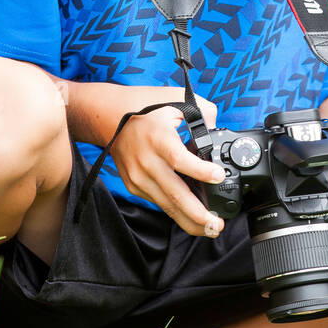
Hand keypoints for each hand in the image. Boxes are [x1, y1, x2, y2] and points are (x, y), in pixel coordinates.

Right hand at [110, 92, 226, 237]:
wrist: (108, 118)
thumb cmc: (144, 108)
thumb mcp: (174, 100)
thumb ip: (202, 112)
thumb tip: (217, 128)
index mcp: (158, 139)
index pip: (180, 159)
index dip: (201, 171)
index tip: (219, 176)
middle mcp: (146, 162)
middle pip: (175, 193)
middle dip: (198, 214)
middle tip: (218, 224)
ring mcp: (138, 177)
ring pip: (167, 205)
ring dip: (190, 220)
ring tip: (210, 228)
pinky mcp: (134, 185)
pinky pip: (159, 202)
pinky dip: (176, 212)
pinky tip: (192, 216)